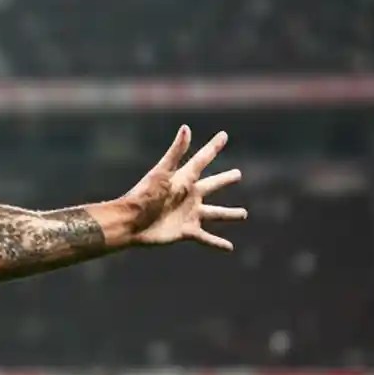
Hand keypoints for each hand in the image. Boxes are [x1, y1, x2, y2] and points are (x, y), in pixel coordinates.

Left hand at [124, 125, 245, 250]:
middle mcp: (189, 195)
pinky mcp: (186, 231)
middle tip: (238, 174)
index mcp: (184, 179)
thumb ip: (176, 152)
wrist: (130, 222)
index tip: (224, 135)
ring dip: (229, 214)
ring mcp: (189, 214)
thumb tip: (186, 127)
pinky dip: (218, 243)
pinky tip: (229, 247)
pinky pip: (207, 238)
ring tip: (243, 214)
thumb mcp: (161, 172)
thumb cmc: (143, 195)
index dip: (213, 147)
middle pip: (212, 185)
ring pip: (215, 213)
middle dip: (225, 180)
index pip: (202, 159)